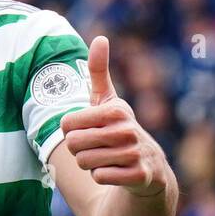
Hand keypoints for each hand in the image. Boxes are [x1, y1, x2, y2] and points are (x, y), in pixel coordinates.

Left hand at [61, 37, 169, 196]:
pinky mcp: (138, 175)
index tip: (89, 130)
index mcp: (115, 110)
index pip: (66, 124)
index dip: (71, 131)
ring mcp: (134, 153)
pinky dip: (103, 177)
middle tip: (97, 148)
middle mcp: (126, 130)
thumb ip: (99, 71)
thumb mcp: (109, 101)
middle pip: (73, 144)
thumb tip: (100, 38)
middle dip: (79, 150)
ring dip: (91, 165)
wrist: (148, 169)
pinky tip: (117, 172)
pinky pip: (100, 177)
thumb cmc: (119, 130)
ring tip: (108, 159)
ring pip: (85, 162)